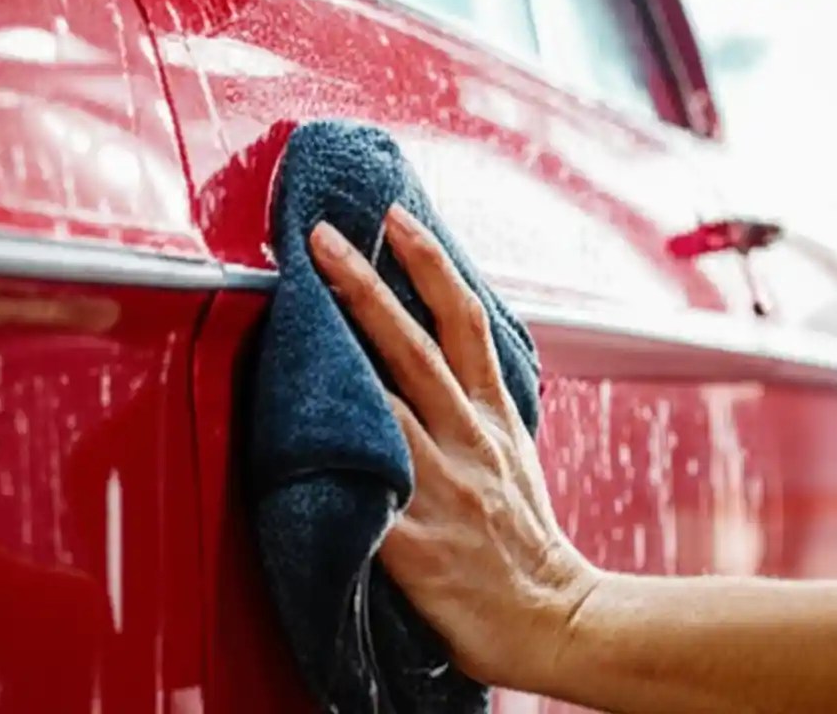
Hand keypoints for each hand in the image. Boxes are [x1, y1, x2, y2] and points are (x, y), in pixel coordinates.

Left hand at [309, 205, 599, 689]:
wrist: (555, 619)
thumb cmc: (527, 539)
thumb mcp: (515, 455)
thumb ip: (477, 407)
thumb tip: (440, 356)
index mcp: (494, 418)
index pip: (465, 322)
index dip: (432, 263)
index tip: (397, 216)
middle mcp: (469, 441)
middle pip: (414, 348)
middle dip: (366, 286)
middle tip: (323, 236)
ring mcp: (443, 491)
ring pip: (383, 409)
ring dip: (336, 357)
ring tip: (290, 311)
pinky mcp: (416, 547)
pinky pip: (364, 499)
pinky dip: (330, 470)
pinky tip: (281, 438)